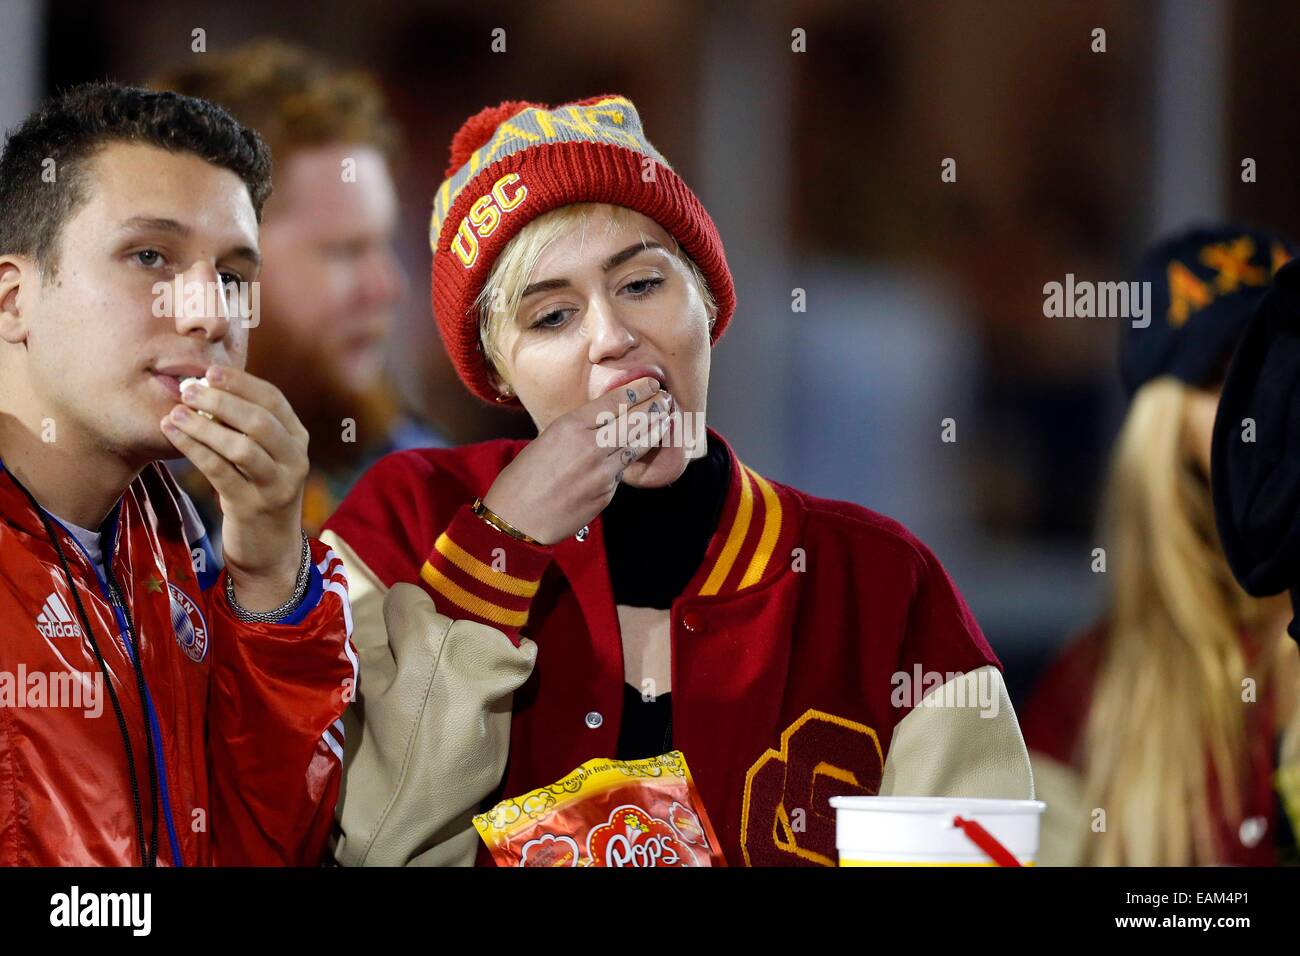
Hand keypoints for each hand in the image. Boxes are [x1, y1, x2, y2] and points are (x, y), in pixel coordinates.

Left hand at [161, 364, 309, 611]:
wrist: (269, 548)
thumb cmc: (257, 490)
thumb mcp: (264, 455)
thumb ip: (247, 424)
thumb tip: (206, 385)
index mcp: (298, 439)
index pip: (274, 399)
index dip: (241, 382)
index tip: (209, 371)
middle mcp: (295, 460)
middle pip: (260, 421)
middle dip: (221, 401)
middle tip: (188, 390)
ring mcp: (278, 485)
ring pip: (242, 447)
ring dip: (205, 427)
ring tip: (175, 414)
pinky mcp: (253, 507)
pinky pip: (220, 472)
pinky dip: (195, 450)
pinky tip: (174, 436)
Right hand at [482, 377, 672, 544]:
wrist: (517, 519)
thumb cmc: (524, 477)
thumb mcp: (548, 439)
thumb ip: (578, 428)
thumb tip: (605, 419)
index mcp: (571, 426)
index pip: (615, 402)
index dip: (639, 391)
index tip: (652, 384)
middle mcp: (590, 446)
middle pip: (634, 421)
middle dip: (654, 407)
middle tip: (666, 399)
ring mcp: (602, 472)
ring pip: (637, 445)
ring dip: (653, 430)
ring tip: (664, 418)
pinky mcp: (607, 494)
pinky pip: (623, 470)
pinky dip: (632, 456)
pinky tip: (640, 447)